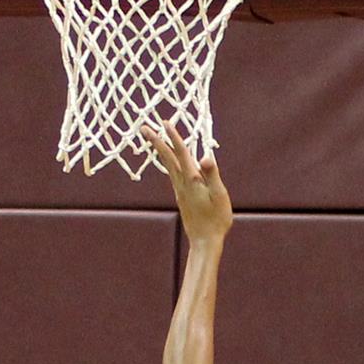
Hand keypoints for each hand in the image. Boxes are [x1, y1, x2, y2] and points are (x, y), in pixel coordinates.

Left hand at [144, 123, 234, 244]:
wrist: (204, 241)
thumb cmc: (216, 219)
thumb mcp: (219, 195)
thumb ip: (212, 175)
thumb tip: (205, 157)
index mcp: (192, 180)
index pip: (181, 153)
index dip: (173, 136)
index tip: (165, 122)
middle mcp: (182, 183)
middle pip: (167, 158)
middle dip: (157, 141)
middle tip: (144, 128)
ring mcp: (180, 191)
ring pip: (168, 165)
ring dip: (160, 150)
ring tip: (154, 140)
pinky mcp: (181, 197)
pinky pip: (172, 174)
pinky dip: (168, 162)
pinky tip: (169, 162)